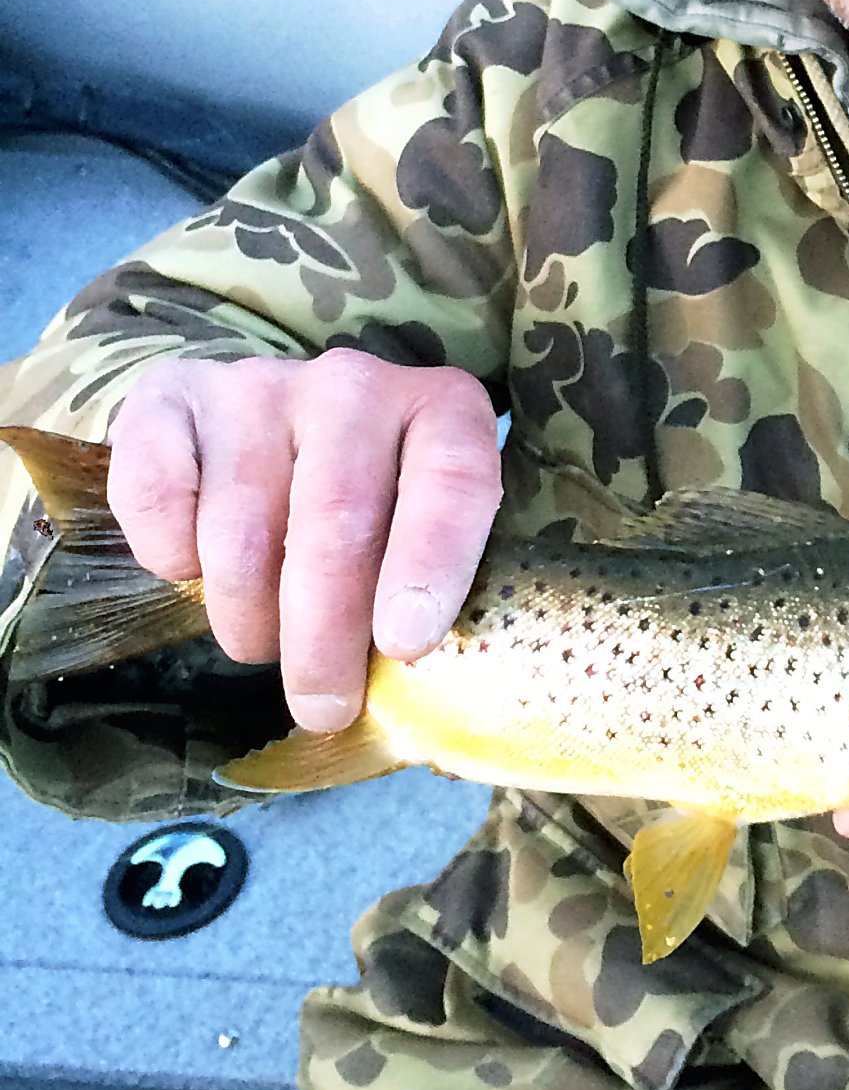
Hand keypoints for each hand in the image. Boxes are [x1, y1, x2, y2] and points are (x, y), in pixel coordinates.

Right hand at [106, 353, 501, 731]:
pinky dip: (170, 558)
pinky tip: (198, 574)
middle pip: (338, 517)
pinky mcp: (172, 398)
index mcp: (443, 409)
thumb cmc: (372, 501)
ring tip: (263, 645)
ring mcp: (259, 385)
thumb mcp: (421, 532)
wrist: (274, 424)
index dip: (431, 564)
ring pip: (243, 527)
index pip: (454, 478)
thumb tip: (406, 686)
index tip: (406, 645)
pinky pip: (155, 497)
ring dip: (249, 615)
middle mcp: (353, 384)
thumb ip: (426, 591)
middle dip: (326, 632)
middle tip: (323, 705)